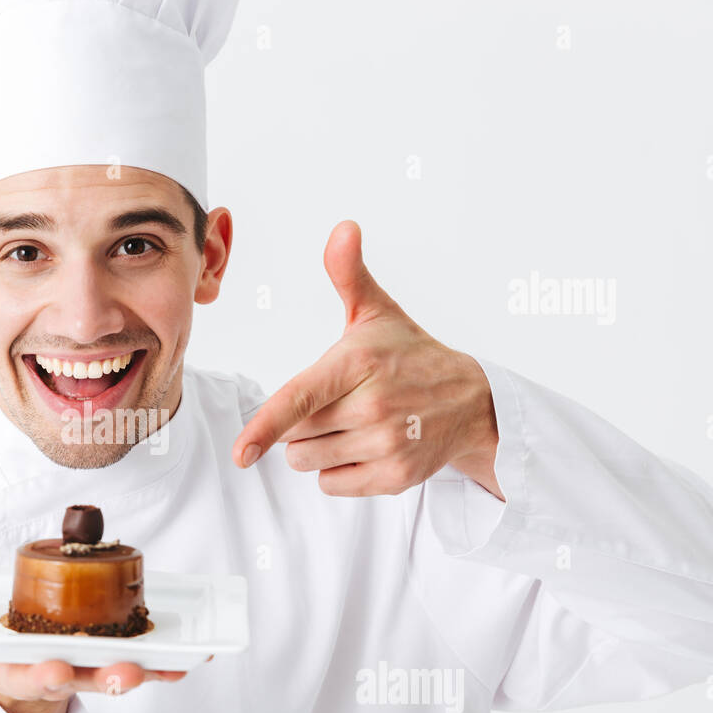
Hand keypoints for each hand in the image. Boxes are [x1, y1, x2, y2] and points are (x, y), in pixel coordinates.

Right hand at [0, 644, 186, 703]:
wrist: (20, 681)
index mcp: (24, 673)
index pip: (36, 677)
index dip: (46, 675)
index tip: (56, 671)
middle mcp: (62, 677)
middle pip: (88, 680)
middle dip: (108, 677)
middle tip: (127, 673)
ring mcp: (91, 673)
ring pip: (120, 674)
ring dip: (147, 671)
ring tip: (170, 666)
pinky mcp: (114, 664)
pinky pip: (146, 664)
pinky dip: (169, 663)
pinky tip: (195, 658)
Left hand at [232, 221, 501, 499]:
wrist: (471, 402)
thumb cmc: (411, 356)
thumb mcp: (378, 312)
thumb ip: (348, 273)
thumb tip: (343, 228)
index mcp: (358, 363)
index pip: (301, 399)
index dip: (266, 426)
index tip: (241, 451)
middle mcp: (374, 407)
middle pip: (295, 434)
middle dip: (300, 423)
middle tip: (337, 402)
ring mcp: (387, 445)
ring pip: (308, 462)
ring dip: (315, 448)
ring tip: (349, 424)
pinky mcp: (395, 477)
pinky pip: (332, 484)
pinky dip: (336, 472)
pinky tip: (362, 447)